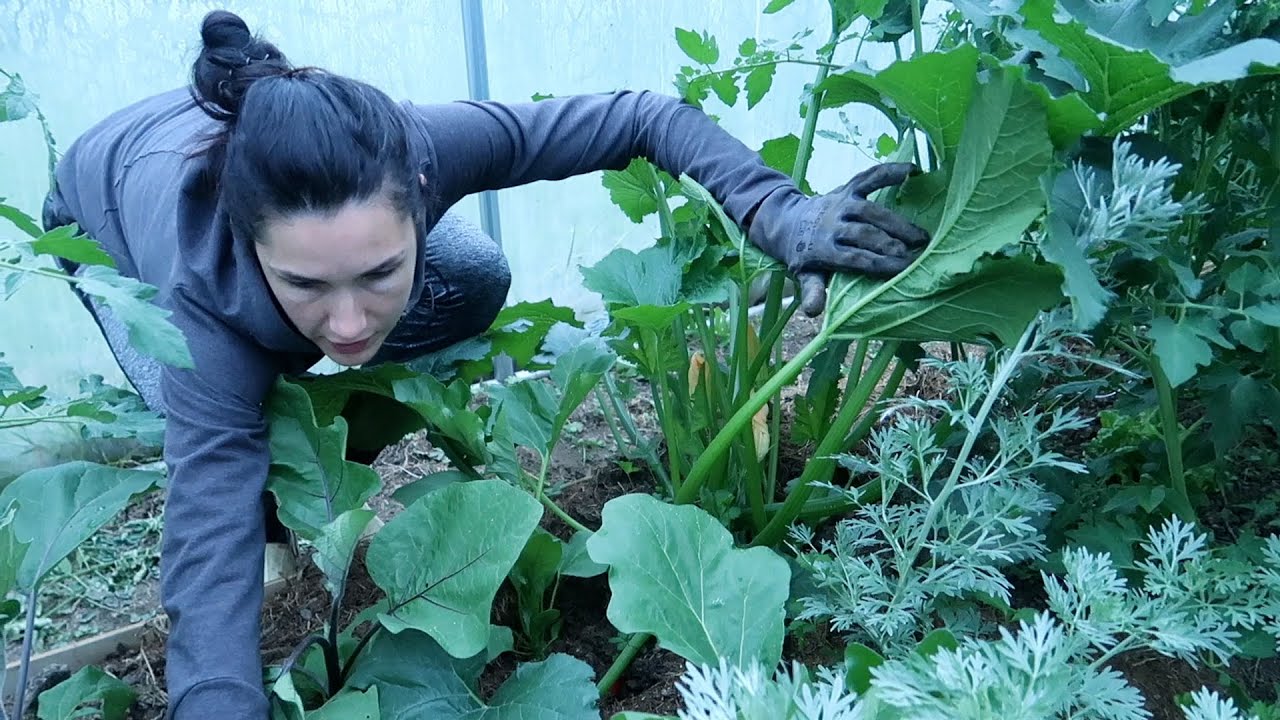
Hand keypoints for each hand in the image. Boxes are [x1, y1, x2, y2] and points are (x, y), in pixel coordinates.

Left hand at [747, 162, 930, 316]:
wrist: (787, 221)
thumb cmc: (805, 255)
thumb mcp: (804, 275)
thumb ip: (811, 290)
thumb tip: (814, 312)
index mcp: (822, 249)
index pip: (854, 258)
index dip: (879, 263)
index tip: (902, 270)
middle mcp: (832, 224)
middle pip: (865, 234)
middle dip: (890, 244)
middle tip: (916, 255)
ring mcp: (840, 203)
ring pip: (871, 210)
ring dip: (897, 222)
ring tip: (921, 236)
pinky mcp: (847, 188)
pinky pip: (869, 177)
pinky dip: (889, 172)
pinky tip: (913, 171)